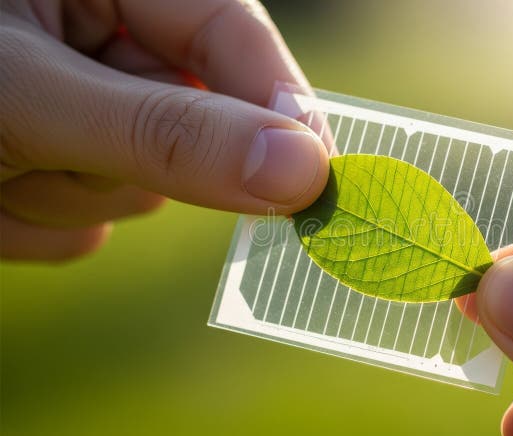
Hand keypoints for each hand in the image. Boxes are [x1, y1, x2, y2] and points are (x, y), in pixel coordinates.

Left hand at [0, 0, 328, 260]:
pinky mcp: (58, 171)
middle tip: (42, 152)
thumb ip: (167, 133)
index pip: (231, 31)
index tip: (315, 178)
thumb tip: (303, 170)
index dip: (279, 103)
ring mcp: (81, 113)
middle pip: (188, 125)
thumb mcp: (33, 97)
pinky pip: (89, 226)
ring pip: (139, 187)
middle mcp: (100, 44)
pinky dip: (36, 224)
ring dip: (65, 195)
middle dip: (123, 159)